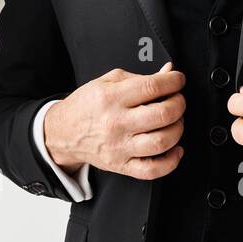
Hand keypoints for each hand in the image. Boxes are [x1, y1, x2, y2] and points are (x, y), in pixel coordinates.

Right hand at [44, 62, 185, 179]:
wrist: (63, 132)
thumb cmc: (86, 106)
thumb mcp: (107, 81)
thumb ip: (139, 77)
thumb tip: (168, 72)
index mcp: (111, 97)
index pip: (152, 87)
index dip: (173, 81)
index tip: (177, 80)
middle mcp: (115, 122)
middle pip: (162, 114)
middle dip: (179, 104)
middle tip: (177, 100)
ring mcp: (119, 146)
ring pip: (162, 142)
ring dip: (178, 129)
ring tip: (175, 121)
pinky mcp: (121, 165)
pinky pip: (152, 170)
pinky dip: (171, 161)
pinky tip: (174, 148)